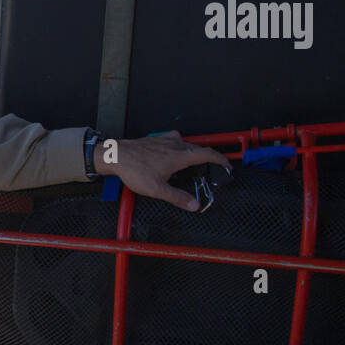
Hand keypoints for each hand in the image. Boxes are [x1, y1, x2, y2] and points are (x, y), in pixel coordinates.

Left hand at [92, 131, 231, 210]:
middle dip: (209, 158)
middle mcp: (175, 145)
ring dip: (195, 152)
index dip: (221, 159)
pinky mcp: (156, 139)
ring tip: (195, 162)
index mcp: (180, 156)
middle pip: (199, 149)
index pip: (208, 154)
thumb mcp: (157, 189)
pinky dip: (180, 146)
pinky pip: (174, 140)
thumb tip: (194, 205)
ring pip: (187, 144)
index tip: (228, 165)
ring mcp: (165, 140)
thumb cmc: (134, 170)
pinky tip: (174, 152)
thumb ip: (177, 197)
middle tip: (213, 167)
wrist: (116, 155)